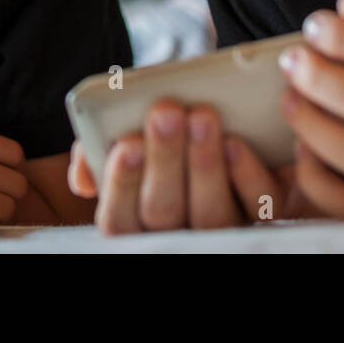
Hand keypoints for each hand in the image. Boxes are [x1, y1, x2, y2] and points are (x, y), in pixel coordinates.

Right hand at [67, 102, 316, 234]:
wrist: (213, 113)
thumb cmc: (162, 129)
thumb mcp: (122, 133)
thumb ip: (94, 148)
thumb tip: (82, 176)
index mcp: (135, 218)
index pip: (118, 220)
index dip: (121, 184)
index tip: (127, 143)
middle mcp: (175, 232)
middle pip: (163, 213)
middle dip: (164, 159)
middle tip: (166, 112)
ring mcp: (219, 228)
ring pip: (210, 215)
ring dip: (204, 163)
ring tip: (202, 115)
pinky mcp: (260, 214)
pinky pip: (256, 207)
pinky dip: (246, 176)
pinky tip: (236, 143)